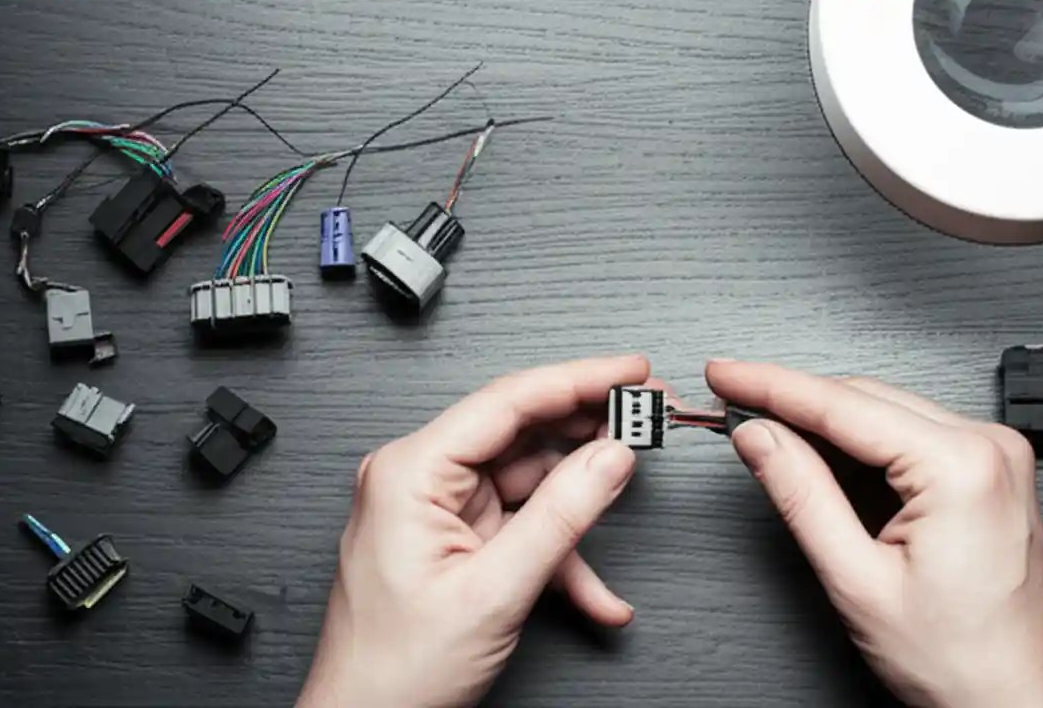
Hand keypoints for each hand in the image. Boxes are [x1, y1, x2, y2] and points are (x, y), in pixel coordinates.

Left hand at [297, 356, 649, 707]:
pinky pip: (522, 526)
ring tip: (631, 493)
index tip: (633, 371)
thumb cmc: (393, 671)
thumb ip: (561, 516)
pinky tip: (598, 591)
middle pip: (523, 433)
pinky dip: (561, 554)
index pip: (508, 401)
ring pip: (531, 481)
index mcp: (411, 471)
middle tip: (649, 416)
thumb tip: (612, 455)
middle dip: (591, 431)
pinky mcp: (456, 539)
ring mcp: (439, 509)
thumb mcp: (494, 592)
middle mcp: (421, 478)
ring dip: (582, 504)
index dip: (579, 379)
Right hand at [706, 361, 1042, 707]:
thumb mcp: (857, 579)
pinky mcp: (991, 475)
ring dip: (825, 422)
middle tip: (732, 402)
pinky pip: (913, 436)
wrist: (1016, 705)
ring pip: (886, 413)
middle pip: (865, 399)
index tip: (726, 374)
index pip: (843, 405)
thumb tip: (759, 437)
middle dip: (793, 400)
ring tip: (766, 432)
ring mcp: (997, 459)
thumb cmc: (960, 661)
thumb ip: (801, 495)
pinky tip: (822, 455)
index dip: (770, 385)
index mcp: (963, 466)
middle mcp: (991, 448)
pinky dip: (862, 444)